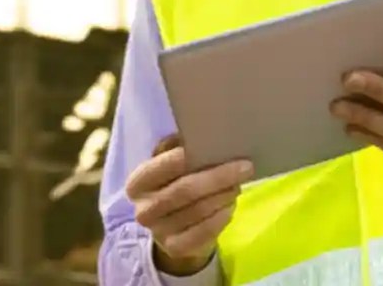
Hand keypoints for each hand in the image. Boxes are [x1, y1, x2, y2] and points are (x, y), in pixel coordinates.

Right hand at [125, 134, 253, 274]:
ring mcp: (158, 232)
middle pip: (184, 190)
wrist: (171, 230)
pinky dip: (220, 218)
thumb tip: (198, 133)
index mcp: (137, 183)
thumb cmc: (173, 187)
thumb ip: (176, 149)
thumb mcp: (167, 166)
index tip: (218, 147)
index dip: (187, 156)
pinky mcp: (175, 249)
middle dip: (218, 177)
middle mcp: (143, 209)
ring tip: (238, 184)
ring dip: (222, 196)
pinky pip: (203, 232)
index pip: (162, 166)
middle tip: (245, 167)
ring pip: (197, 210)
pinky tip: (230, 207)